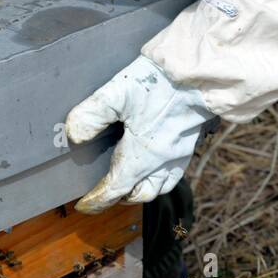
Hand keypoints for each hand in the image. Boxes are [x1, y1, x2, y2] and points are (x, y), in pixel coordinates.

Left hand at [66, 56, 212, 212]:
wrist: (202, 71)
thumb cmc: (161, 82)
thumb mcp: (118, 93)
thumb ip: (92, 114)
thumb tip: (75, 134)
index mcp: (142, 157)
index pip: (115, 190)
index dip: (96, 201)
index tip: (83, 206)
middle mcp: (163, 162)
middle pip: (140, 194)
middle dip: (120, 198)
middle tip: (104, 193)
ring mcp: (180, 154)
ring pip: (161, 186)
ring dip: (142, 190)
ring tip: (129, 183)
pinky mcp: (191, 141)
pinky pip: (176, 171)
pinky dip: (162, 177)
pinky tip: (154, 163)